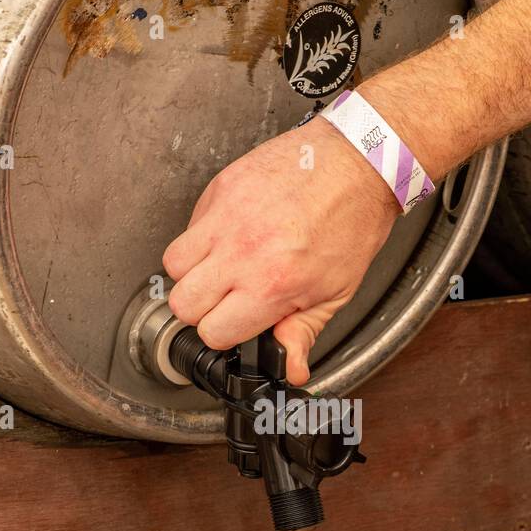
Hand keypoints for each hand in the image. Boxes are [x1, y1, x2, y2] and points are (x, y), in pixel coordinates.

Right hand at [162, 121, 397, 384]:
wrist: (357, 161)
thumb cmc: (352, 222)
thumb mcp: (336, 291)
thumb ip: (303, 333)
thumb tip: (290, 369)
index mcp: (271, 284)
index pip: (213, 331)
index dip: (224, 333)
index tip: (236, 323)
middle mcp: (241, 252)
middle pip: (181, 303)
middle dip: (201, 309)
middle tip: (226, 299)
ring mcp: (226, 217)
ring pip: (173, 264)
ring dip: (193, 272)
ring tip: (222, 266)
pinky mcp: (220, 189)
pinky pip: (190, 225)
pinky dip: (203, 235)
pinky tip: (233, 234)